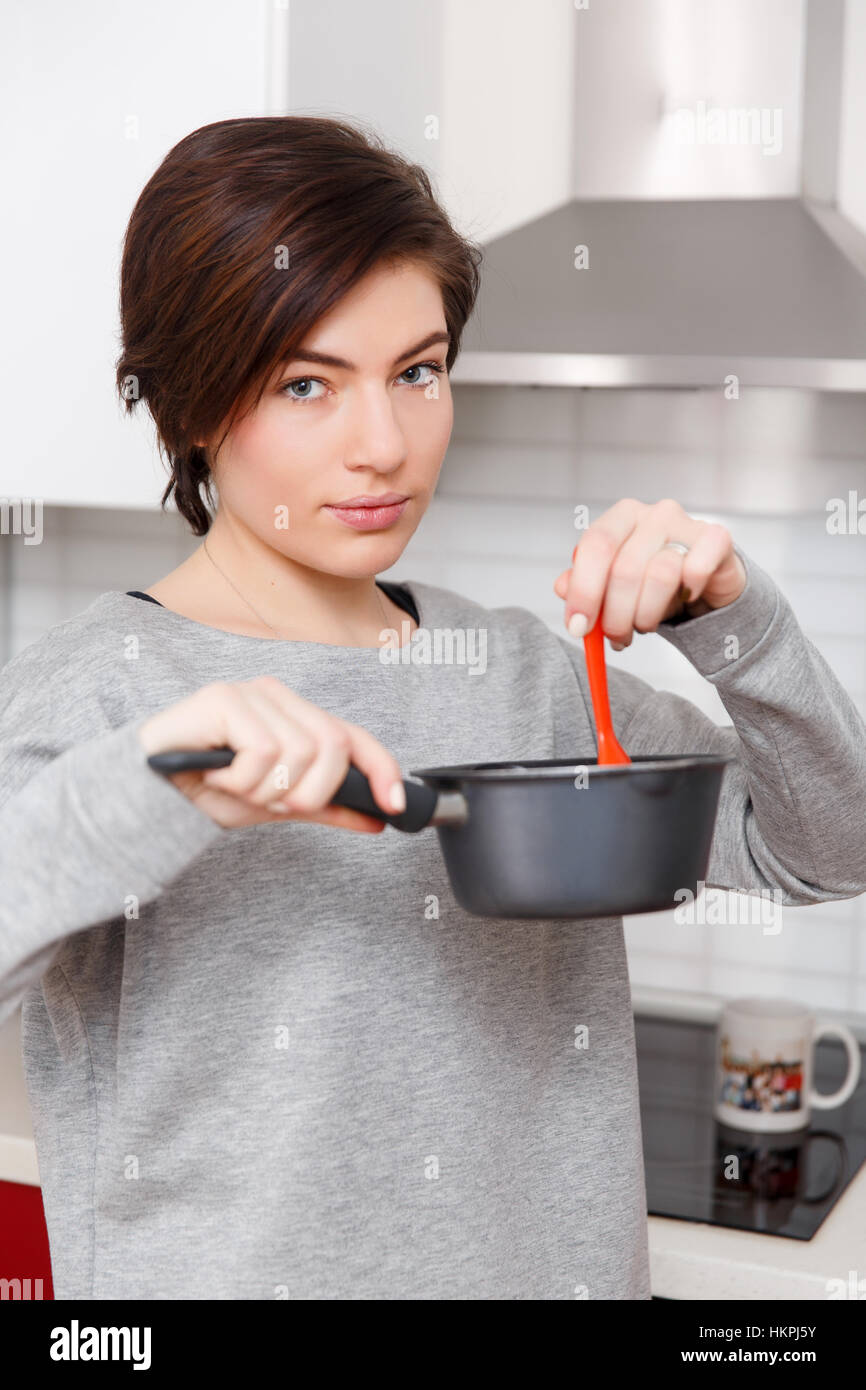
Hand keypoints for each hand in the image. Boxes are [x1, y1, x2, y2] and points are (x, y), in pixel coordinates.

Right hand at [137, 675, 404, 831]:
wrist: (146, 793)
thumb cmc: (204, 789)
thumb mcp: (276, 805)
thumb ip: (326, 807)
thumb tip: (378, 819)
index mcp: (296, 716)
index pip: (354, 736)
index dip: (382, 769)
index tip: (395, 807)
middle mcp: (278, 697)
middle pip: (332, 747)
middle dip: (308, 792)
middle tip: (271, 802)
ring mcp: (251, 694)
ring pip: (299, 754)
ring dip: (266, 790)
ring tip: (235, 786)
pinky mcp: (223, 699)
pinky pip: (262, 752)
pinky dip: (242, 780)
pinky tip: (217, 775)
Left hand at [553, 498, 746, 648]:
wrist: (708, 587)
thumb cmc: (654, 586)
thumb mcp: (614, 589)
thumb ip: (585, 586)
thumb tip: (562, 587)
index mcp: (621, 517)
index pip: (594, 546)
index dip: (583, 591)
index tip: (578, 628)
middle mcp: (653, 513)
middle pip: (624, 568)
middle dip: (615, 615)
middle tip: (616, 639)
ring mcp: (687, 523)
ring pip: (658, 576)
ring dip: (647, 615)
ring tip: (645, 626)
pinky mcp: (717, 539)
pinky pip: (695, 571)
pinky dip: (687, 594)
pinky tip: (685, 601)